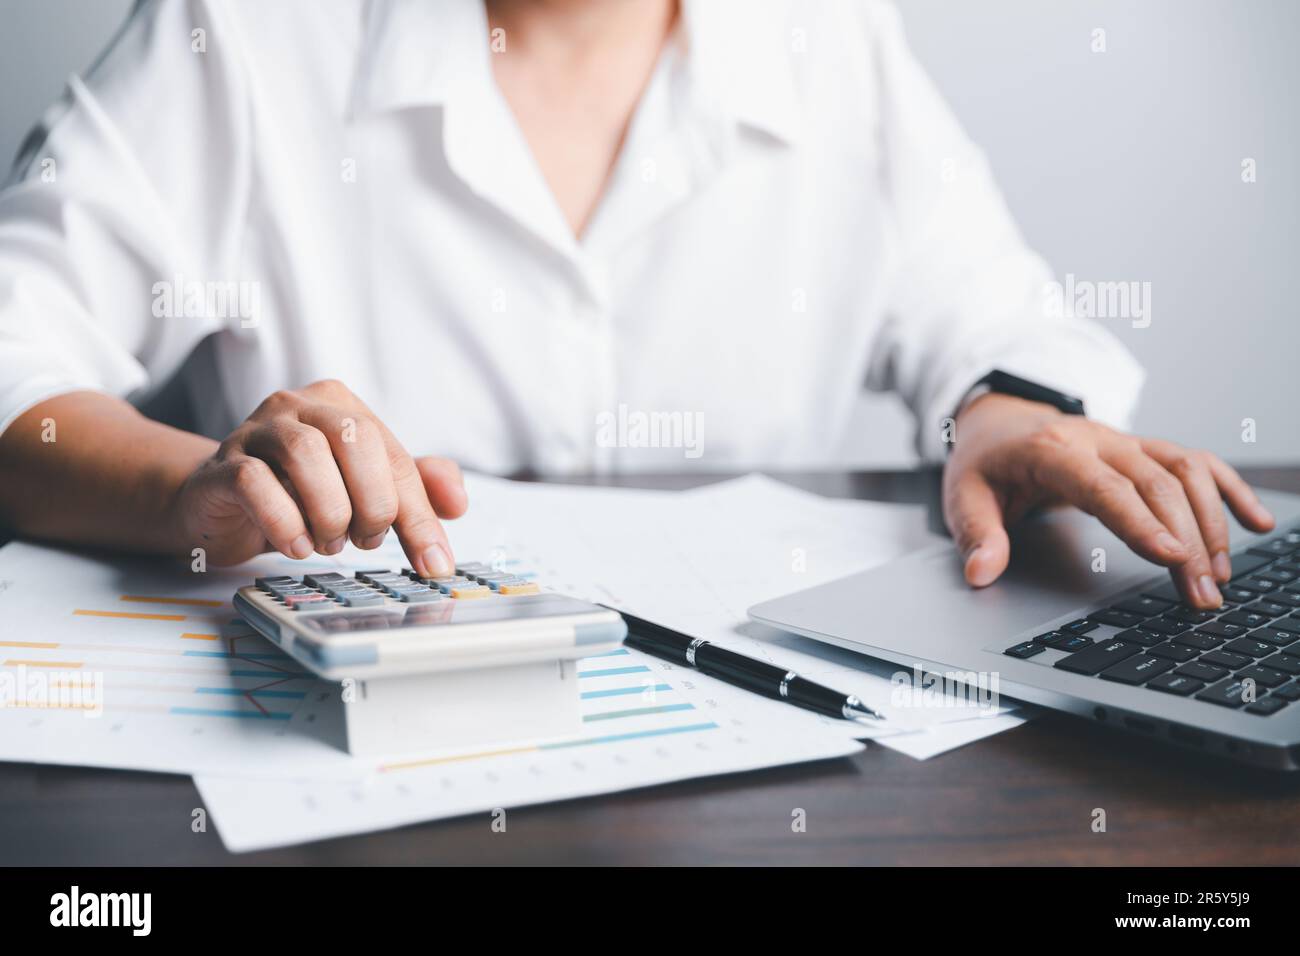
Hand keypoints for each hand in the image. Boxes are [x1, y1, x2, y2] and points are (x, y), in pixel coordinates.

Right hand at [170, 379, 466, 575]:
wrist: (219, 503)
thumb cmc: (297, 493)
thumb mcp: (362, 489)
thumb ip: (413, 489)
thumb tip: (459, 503)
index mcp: (341, 405)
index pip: (394, 454)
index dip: (419, 513)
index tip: (435, 562)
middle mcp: (299, 407)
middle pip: (356, 439)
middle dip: (374, 503)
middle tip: (366, 540)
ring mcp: (255, 431)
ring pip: (306, 453)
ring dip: (330, 511)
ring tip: (330, 542)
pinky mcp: (222, 465)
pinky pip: (255, 482)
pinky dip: (284, 521)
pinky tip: (298, 545)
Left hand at [942, 393, 1274, 608]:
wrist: (999, 421)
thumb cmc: (985, 462)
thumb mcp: (962, 495)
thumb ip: (975, 533)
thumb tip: (982, 573)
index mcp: (1052, 450)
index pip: (1104, 486)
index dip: (1141, 521)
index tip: (1173, 558)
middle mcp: (1097, 440)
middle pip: (1155, 485)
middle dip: (1186, 540)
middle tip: (1203, 594)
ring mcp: (1125, 441)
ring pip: (1185, 471)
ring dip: (1212, 521)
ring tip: (1221, 575)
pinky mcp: (1144, 448)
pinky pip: (1197, 462)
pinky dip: (1230, 489)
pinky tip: (1258, 522)